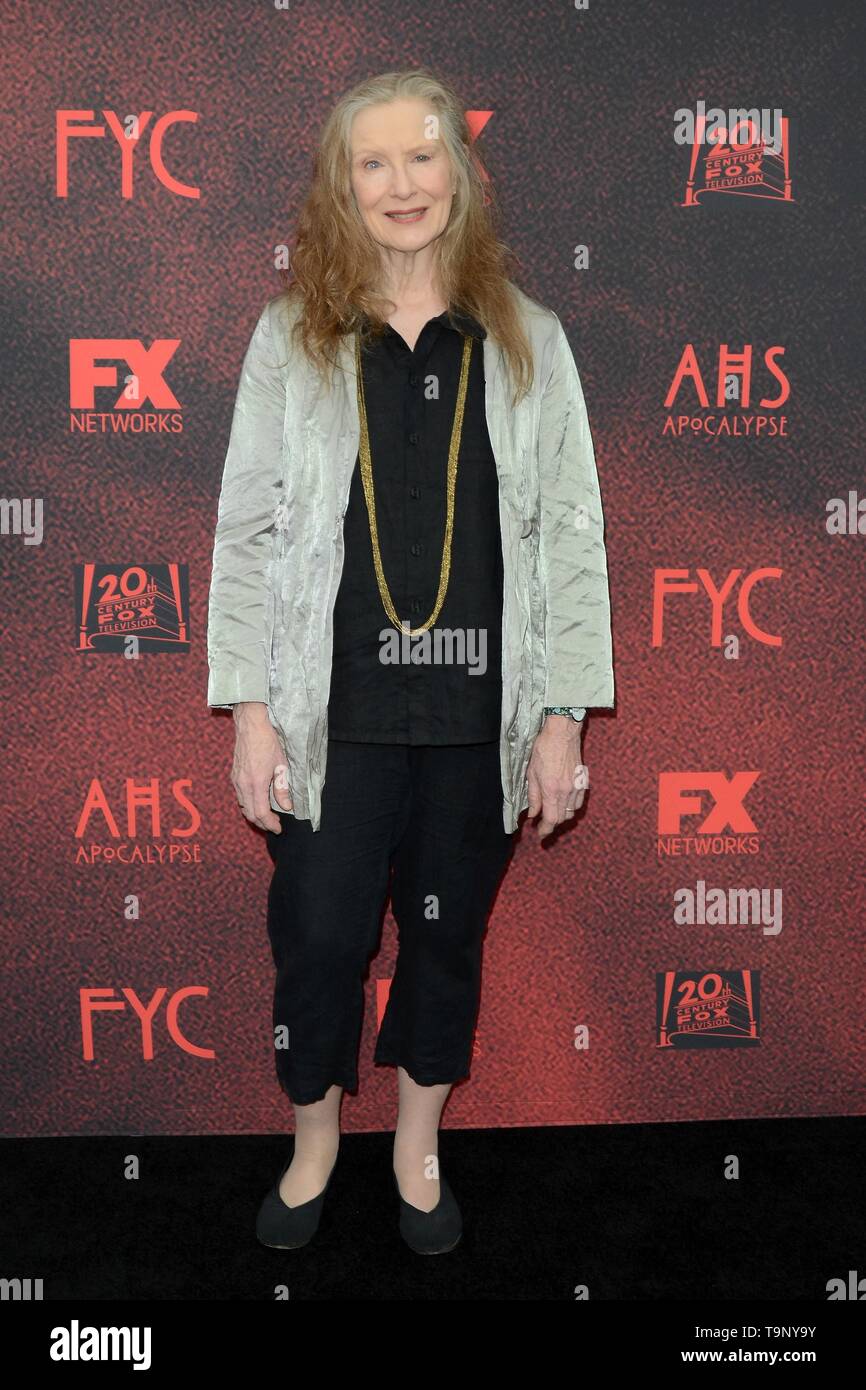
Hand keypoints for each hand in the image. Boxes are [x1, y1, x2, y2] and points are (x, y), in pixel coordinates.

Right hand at [231, 702, 292, 832]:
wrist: (251, 725)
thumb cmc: (268, 742)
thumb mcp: (281, 765)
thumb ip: (282, 788)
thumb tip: (286, 806)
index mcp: (255, 783)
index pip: (260, 813)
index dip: (270, 824)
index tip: (279, 828)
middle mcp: (243, 784)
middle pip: (250, 814)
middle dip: (262, 823)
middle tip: (275, 826)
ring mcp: (236, 780)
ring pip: (243, 806)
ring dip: (255, 815)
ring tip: (268, 817)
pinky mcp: (234, 775)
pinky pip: (240, 797)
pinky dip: (249, 805)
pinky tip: (258, 802)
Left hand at [525, 714, 587, 839]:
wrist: (562, 733)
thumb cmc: (544, 749)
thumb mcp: (531, 773)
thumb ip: (533, 796)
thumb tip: (533, 813)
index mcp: (552, 790)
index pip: (551, 819)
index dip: (545, 830)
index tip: (540, 834)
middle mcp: (567, 791)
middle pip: (562, 818)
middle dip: (552, 823)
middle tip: (542, 823)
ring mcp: (577, 786)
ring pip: (572, 811)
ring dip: (562, 815)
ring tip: (552, 812)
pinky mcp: (583, 781)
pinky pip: (579, 801)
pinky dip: (571, 806)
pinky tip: (563, 802)